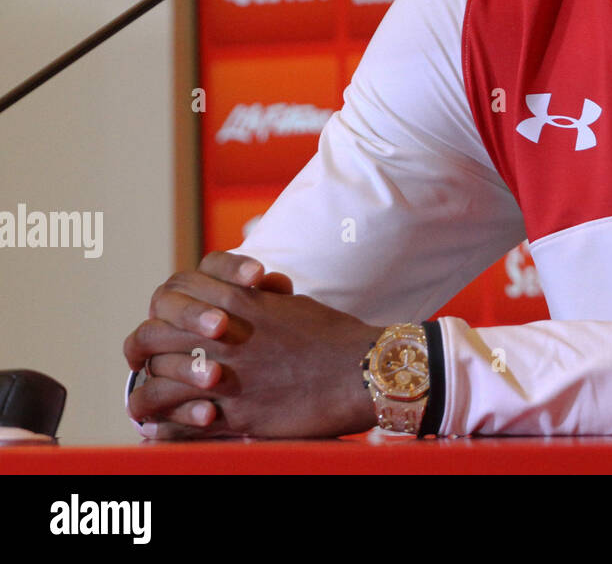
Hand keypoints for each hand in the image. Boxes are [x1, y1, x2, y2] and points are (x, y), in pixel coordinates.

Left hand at [124, 251, 382, 439]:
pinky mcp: (235, 411)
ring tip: (142, 402)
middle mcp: (225, 333)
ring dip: (145, 392)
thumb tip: (238, 298)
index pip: (176, 291)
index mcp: (239, 299)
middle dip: (141, 347)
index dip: (162, 306)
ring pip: (157, 380)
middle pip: (154, 333)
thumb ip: (255, 300)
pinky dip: (161, 427)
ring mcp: (227, 373)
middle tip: (140, 358)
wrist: (361, 370)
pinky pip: (178, 421)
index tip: (161, 319)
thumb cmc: (332, 336)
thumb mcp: (289, 303)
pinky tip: (156, 430)